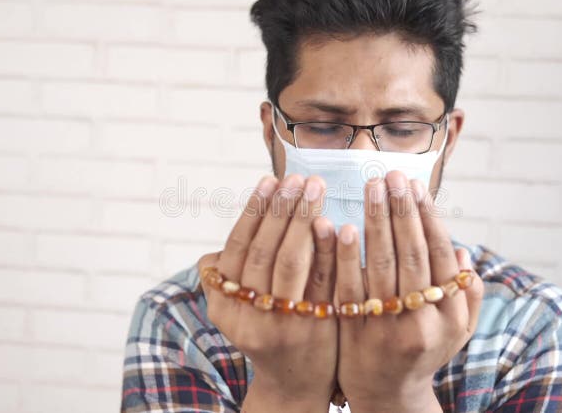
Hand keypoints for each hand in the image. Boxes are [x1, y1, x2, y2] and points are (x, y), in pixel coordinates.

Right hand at [198, 174, 338, 411]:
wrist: (293, 384)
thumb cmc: (267, 328)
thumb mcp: (239, 304)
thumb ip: (236, 267)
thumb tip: (245, 218)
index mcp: (225, 304)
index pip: (237, 248)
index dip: (253, 211)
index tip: (270, 179)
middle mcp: (249, 315)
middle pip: (264, 251)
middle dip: (282, 208)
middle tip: (298, 177)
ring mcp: (283, 323)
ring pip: (291, 262)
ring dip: (304, 219)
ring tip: (316, 187)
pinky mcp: (316, 328)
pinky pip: (322, 281)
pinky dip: (328, 249)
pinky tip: (336, 222)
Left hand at [335, 171, 483, 412]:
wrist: (389, 395)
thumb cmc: (424, 351)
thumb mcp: (458, 330)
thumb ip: (466, 293)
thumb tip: (461, 251)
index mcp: (450, 313)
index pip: (439, 255)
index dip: (428, 217)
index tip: (417, 186)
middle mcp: (422, 320)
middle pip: (412, 254)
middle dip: (402, 210)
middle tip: (392, 174)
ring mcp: (387, 327)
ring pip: (383, 266)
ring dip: (376, 221)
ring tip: (372, 187)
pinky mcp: (354, 331)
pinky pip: (350, 288)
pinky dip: (346, 257)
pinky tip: (343, 227)